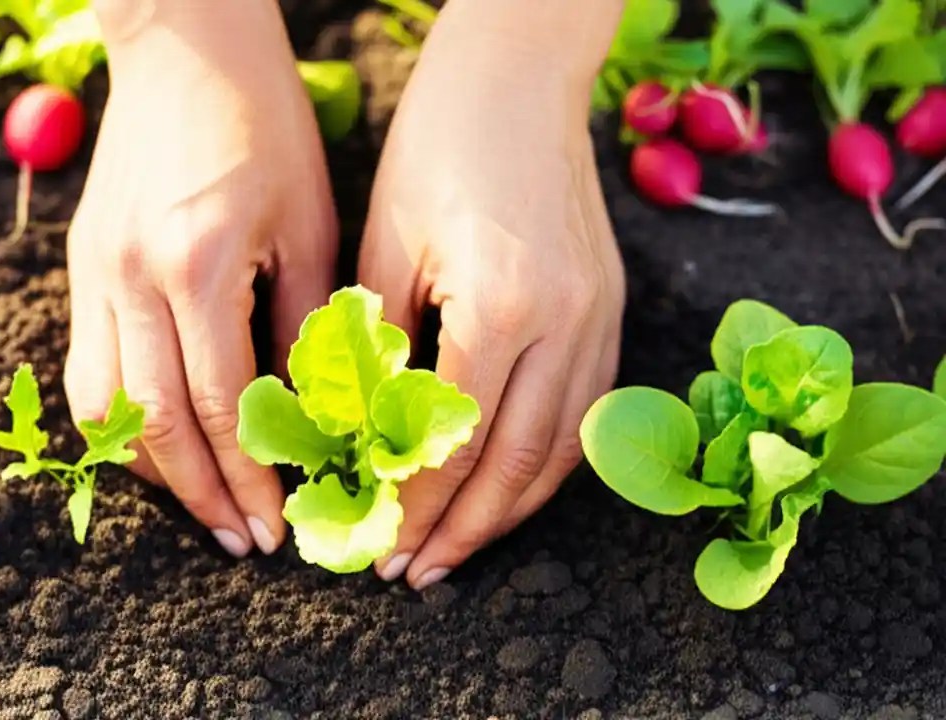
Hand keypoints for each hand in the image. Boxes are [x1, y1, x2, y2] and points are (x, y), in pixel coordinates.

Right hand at [64, 0, 336, 557]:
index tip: (277, 528)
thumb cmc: (266, 128)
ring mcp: (93, 272)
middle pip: (154, 425)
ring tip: (202, 503)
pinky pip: (87, 367)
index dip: (251, 479)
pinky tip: (161, 440)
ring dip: (152, 470)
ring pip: (104, 407)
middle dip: (202, 497)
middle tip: (242, 541)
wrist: (185, 48)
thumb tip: (322, 421)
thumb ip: (311, 327)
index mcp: (200, 264)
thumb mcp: (313, 224)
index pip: (223, 407)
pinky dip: (122, 420)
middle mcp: (131, 277)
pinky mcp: (80, 265)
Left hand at [360, 0, 625, 587]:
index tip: (382, 550)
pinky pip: (584, 411)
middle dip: (465, 530)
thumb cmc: (438, 146)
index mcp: (501, 305)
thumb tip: (357, 444)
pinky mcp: (610, 307)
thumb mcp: (384, 248)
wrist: (521, 75)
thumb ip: (375, 352)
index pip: (454, 443)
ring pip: (563, 448)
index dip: (417, 507)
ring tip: (461, 547)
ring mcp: (600, 316)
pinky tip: (508, 486)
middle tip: (417, 573)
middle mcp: (566, 322)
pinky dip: (545, 464)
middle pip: (518, 464)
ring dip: (510, 511)